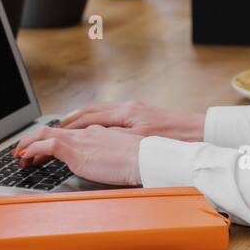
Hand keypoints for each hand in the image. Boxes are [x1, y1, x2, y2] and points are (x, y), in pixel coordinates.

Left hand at [13, 125, 142, 186]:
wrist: (144, 157)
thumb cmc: (140, 161)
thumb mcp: (124, 156)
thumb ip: (111, 155)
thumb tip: (106, 164)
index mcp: (99, 133)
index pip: (70, 133)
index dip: (55, 141)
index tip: (47, 151)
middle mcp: (87, 132)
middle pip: (54, 130)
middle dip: (36, 139)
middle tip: (26, 152)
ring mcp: (80, 139)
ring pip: (45, 133)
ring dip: (29, 143)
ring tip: (20, 155)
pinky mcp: (74, 149)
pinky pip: (46, 144)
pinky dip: (32, 149)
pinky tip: (26, 157)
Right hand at [52, 100, 205, 141]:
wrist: (196, 134)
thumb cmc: (172, 138)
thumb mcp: (139, 141)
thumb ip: (115, 138)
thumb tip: (92, 137)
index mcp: (125, 112)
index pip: (88, 117)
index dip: (69, 126)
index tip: (53, 133)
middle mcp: (127, 107)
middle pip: (90, 111)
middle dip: (70, 120)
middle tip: (54, 129)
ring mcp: (134, 110)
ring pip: (100, 111)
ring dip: (82, 119)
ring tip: (68, 128)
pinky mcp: (141, 115)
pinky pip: (110, 115)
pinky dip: (96, 121)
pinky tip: (94, 129)